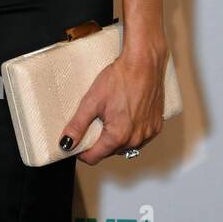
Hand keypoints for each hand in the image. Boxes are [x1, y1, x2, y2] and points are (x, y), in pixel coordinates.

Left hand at [58, 43, 167, 164]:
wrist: (144, 64)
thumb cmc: (119, 79)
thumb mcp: (91, 101)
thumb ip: (77, 125)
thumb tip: (66, 143)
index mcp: (118, 136)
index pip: (94, 157)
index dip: (81, 152)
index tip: (76, 142)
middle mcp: (135, 140)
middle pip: (110, 152)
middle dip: (98, 142)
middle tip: (93, 123)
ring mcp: (148, 134)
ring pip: (126, 146)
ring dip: (115, 138)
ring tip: (110, 117)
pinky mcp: (156, 126)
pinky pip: (140, 137)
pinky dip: (131, 132)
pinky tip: (125, 116)